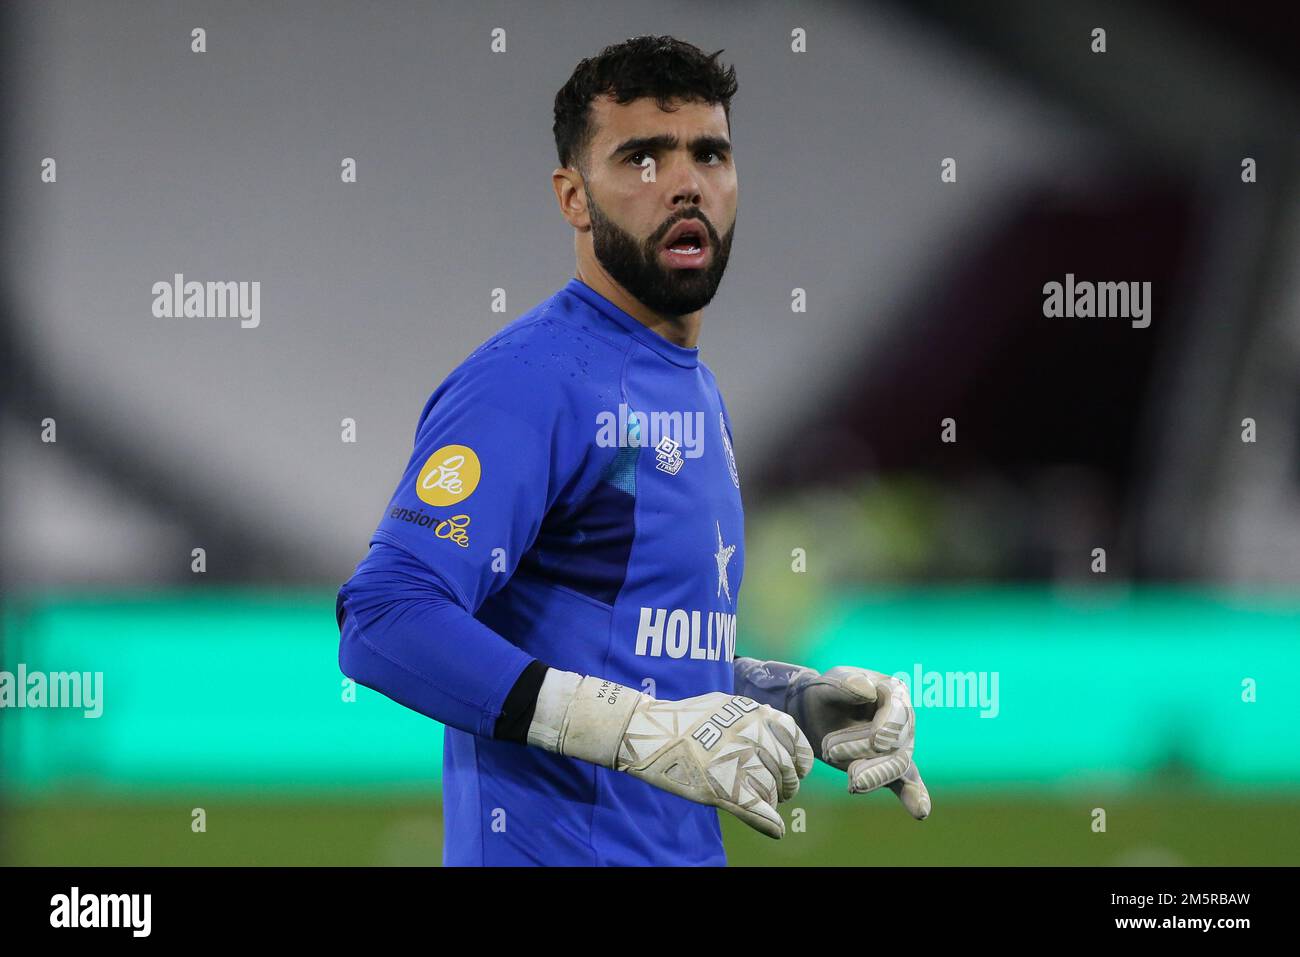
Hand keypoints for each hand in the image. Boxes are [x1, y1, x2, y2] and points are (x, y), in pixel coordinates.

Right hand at [616, 690, 814, 838]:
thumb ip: (755, 717)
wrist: (648, 731)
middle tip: (779, 792)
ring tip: (760, 801)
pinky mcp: (721, 786)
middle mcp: (751, 734)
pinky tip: (775, 828)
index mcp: (754, 714)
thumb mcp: (725, 706)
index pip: (796, 741)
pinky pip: (755, 809)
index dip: (800, 761)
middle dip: (786, 786)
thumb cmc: (685, 720)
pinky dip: (768, 822)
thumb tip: (778, 726)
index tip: (798, 771)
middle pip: (785, 770)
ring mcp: (736, 761)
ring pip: (770, 792)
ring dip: (769, 801)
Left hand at [782, 664, 930, 818]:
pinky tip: (920, 812)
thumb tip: (868, 689)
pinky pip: (906, 782)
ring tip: (853, 784)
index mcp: (893, 692)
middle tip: (834, 755)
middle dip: (869, 755)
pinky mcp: (889, 766)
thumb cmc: (822, 694)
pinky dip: (913, 796)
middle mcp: (903, 719)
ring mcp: (899, 745)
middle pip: (897, 744)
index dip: (888, 728)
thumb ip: (845, 684)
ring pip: (896, 765)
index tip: (876, 741)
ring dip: (875, 776)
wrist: (813, 716)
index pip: (899, 713)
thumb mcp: (827, 684)